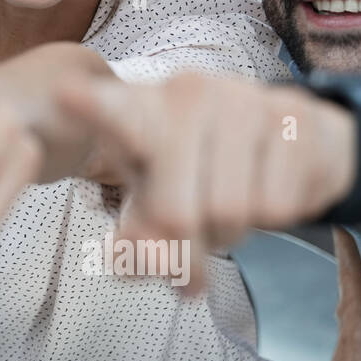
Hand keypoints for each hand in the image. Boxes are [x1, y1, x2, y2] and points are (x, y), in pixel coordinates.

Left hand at [54, 73, 356, 291]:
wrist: (295, 134)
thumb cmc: (206, 167)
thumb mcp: (158, 197)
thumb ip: (135, 237)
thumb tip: (126, 266)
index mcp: (140, 109)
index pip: (111, 110)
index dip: (88, 106)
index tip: (65, 95)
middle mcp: (187, 93)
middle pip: (174, 214)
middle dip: (187, 249)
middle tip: (196, 241)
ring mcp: (241, 98)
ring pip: (229, 214)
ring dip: (233, 234)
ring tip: (232, 207)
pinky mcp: (292, 115)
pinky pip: (277, 206)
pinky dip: (275, 216)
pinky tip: (270, 186)